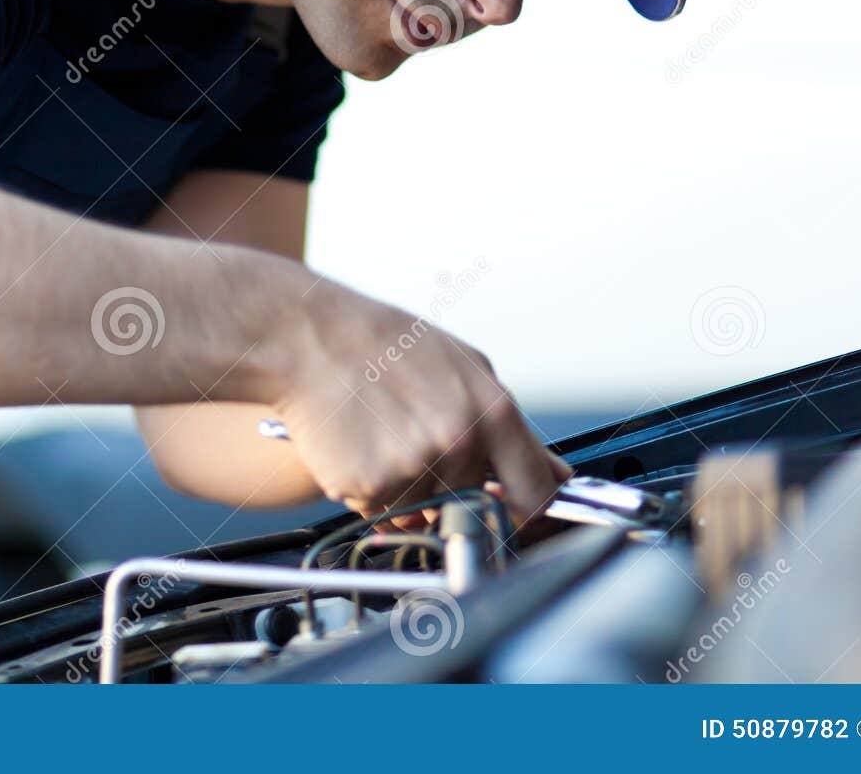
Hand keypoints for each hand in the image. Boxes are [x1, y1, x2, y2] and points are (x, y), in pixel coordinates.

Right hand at [263, 283, 571, 528]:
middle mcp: (459, 442)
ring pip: (423, 512)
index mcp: (492, 412)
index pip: (537, 495)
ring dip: (406, 491)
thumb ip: (508, 426)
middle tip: (419, 447)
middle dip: (451, 492)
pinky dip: (371, 492)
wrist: (310, 339)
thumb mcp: (465, 368)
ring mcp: (415, 467)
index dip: (531, 518)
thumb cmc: (383, 345)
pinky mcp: (372, 485)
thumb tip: (550, 474)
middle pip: (471, 506)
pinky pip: (381, 513)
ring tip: (383, 436)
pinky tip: (360, 446)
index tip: (521, 521)